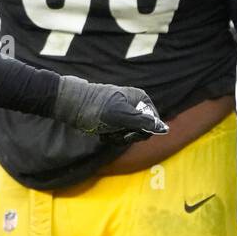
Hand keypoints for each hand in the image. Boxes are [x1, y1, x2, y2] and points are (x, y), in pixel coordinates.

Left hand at [54, 76, 168, 144]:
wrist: (71, 104)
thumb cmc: (96, 107)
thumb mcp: (122, 115)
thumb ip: (143, 122)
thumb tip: (165, 129)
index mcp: (141, 98)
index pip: (153, 123)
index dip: (141, 132)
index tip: (128, 131)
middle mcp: (134, 104)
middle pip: (141, 130)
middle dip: (127, 136)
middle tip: (115, 133)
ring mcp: (123, 113)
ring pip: (128, 134)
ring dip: (117, 137)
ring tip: (106, 132)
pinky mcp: (112, 120)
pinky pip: (118, 134)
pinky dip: (110, 136)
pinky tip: (101, 133)